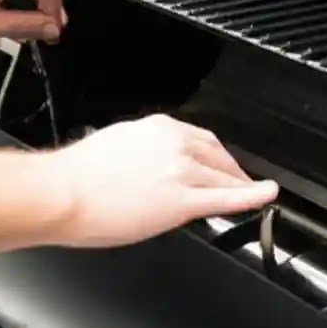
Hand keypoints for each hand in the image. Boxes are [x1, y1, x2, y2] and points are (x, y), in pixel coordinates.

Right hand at [41, 114, 278, 247]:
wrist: (61, 193)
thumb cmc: (75, 177)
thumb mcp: (113, 146)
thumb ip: (139, 151)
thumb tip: (146, 164)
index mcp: (155, 127)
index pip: (198, 138)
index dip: (214, 154)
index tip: (219, 163)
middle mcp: (172, 142)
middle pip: (217, 154)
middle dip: (231, 169)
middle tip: (241, 182)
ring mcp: (180, 170)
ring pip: (224, 176)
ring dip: (241, 185)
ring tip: (253, 195)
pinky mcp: (181, 199)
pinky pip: (226, 197)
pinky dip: (252, 196)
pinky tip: (265, 196)